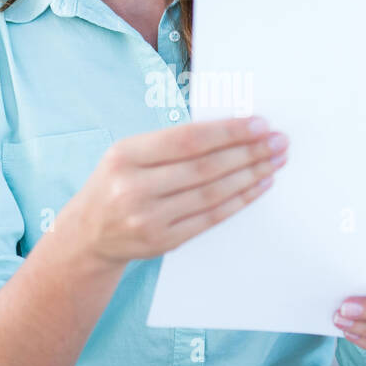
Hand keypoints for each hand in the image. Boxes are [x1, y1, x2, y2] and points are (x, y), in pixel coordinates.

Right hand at [70, 115, 288, 265]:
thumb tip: (230, 129)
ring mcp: (148, 219)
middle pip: (205, 166)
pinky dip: (239, 200)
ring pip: (212, 193)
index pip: (188, 139)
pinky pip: (210, 218)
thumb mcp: (129, 154)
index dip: (228, 131)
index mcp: (125, 155)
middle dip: (249, 152)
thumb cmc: (116, 184)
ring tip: (275, 161)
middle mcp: (135, 188)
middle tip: (278, 141)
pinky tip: (259, 185)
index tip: (259, 124)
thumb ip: (171, 143)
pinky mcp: (163, 242)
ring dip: (250, 175)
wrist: (87, 235)